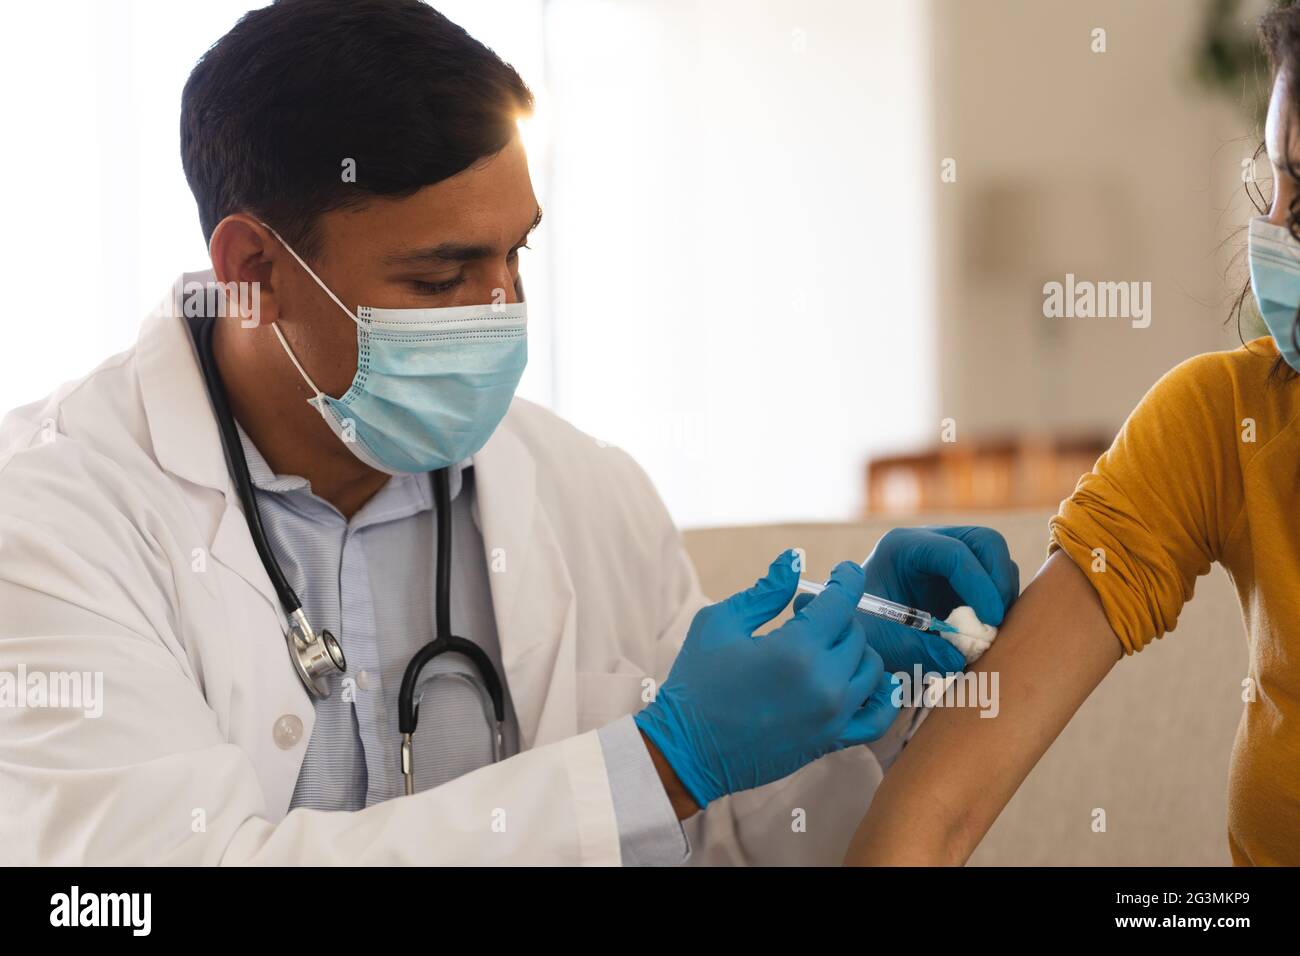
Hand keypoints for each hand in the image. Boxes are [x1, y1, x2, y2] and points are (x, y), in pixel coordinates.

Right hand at [634, 550, 899, 808]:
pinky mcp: (831, 741)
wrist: (687, 752)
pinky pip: (878, 717)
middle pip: (855, 633)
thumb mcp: (720, 624)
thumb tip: (795, 559)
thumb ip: (765, 591)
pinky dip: (881, 696)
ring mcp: (832, 716)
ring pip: (871, 668)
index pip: (841, 602)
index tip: (844, 570)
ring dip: (853, 650)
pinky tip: (864, 679)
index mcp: (794, 650)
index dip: (847, 579)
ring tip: (822, 646)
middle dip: (835, 616)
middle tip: (804, 614)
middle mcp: (823, 683)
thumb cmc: (697, 683)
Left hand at [794, 526, 1019, 674]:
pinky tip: (983, 631)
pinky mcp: (964, 577)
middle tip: (997, 622)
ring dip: (1001, 596)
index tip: (990, 621)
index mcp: (903, 547)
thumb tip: (958, 657)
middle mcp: (931, 543)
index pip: (954, 553)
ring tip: (987, 632)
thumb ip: (919, 651)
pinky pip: (996, 582)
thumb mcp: (884, 643)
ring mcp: (950, 557)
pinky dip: (998, 605)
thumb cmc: (865, 633)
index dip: (979, 585)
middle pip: (986, 542)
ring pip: (997, 562)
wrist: (857, 635)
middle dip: (998, 582)